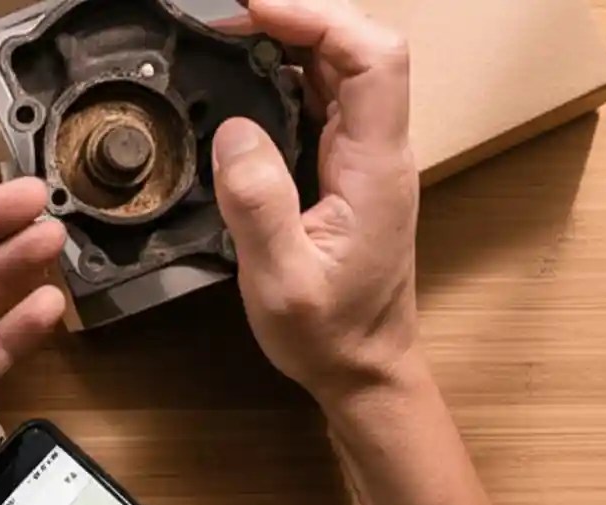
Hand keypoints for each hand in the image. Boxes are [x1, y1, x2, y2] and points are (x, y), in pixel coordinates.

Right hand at [213, 0, 420, 404]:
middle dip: (296, 20)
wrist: (364, 368)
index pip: (373, 58)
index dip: (319, 17)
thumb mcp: (281, 281)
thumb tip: (234, 130)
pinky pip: (327, 100)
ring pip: (343, 69)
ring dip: (290, 44)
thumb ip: (258, 204)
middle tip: (224, 25)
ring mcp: (369, 158)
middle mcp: (381, 150)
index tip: (255, 8)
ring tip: (226, 43)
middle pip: (358, 49)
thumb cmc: (329, 333)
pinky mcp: (350, 170)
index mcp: (375, 166)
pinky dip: (289, 75)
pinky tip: (248, 82)